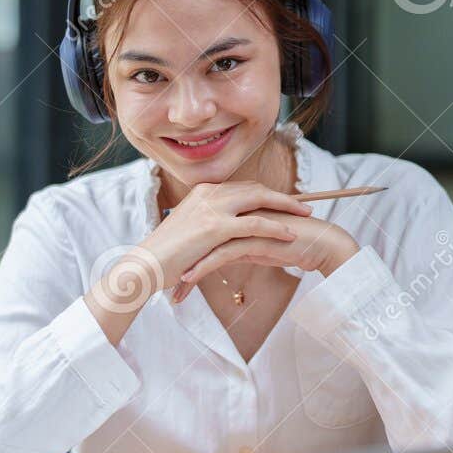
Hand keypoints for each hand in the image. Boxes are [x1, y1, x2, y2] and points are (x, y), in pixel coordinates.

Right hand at [135, 180, 315, 298]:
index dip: (266, 193)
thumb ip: (209, 224)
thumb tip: (228, 231)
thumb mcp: (189, 231)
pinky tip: (289, 234)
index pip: (243, 186)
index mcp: (203, 192)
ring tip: (306, 216)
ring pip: (259, 200)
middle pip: (255, 188)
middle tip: (305, 204)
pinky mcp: (216, 227)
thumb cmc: (166, 255)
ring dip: (286, 207)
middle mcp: (209, 193)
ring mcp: (212, 208)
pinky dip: (275, 226)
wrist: (146, 265)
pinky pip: (255, 223)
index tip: (285, 201)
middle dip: (282, 196)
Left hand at [170, 215, 358, 302]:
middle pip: (200, 236)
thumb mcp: (260, 244)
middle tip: (164, 282)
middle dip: (181, 260)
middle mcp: (238, 215)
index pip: (203, 230)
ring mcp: (245, 225)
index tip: (171, 270)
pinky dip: (203, 266)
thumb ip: (241, 244)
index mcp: (237, 213)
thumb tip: (223, 254)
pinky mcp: (254, 238)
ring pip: (207, 246)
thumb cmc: (294, 244)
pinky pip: (222, 253)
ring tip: (173, 288)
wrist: (323, 244)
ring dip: (188, 267)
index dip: (186, 251)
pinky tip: (189, 279)